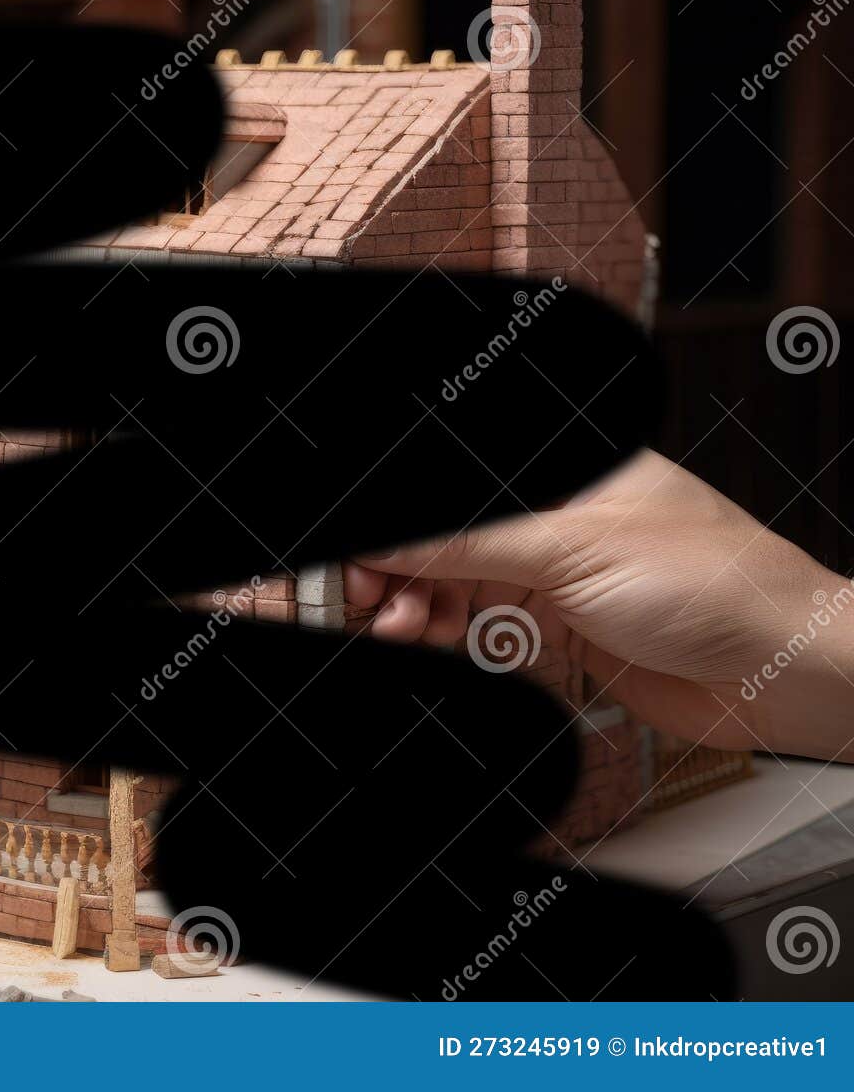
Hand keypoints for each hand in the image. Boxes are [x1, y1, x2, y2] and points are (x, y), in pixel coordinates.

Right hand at [345, 450, 853, 761]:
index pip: (458, 484)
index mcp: (562, 469)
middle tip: (366, 598)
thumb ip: (467, 540)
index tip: (356, 556)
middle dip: (396, 564)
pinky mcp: (559, 625)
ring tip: (400, 628)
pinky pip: (479, 623)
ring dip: (414, 605)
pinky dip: (446, 634)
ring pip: (453, 579)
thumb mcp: (572, 549)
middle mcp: (552, 514)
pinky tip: (431, 640)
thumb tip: (390, 537)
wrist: (785, 673)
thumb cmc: (718, 585)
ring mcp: (554, 569)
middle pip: (447, 533)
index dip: (400, 524)